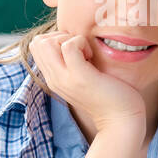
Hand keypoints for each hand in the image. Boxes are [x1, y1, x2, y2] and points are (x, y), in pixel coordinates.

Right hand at [29, 31, 145, 134]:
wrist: (120, 121)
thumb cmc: (108, 96)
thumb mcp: (82, 78)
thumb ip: (72, 65)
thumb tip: (72, 42)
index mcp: (53, 78)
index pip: (36, 47)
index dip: (54, 39)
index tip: (75, 50)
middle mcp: (54, 79)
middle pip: (37, 42)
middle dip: (59, 36)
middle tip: (80, 49)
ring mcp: (64, 78)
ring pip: (47, 42)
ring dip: (69, 39)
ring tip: (86, 53)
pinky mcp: (79, 77)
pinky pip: (68, 46)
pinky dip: (81, 43)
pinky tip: (92, 56)